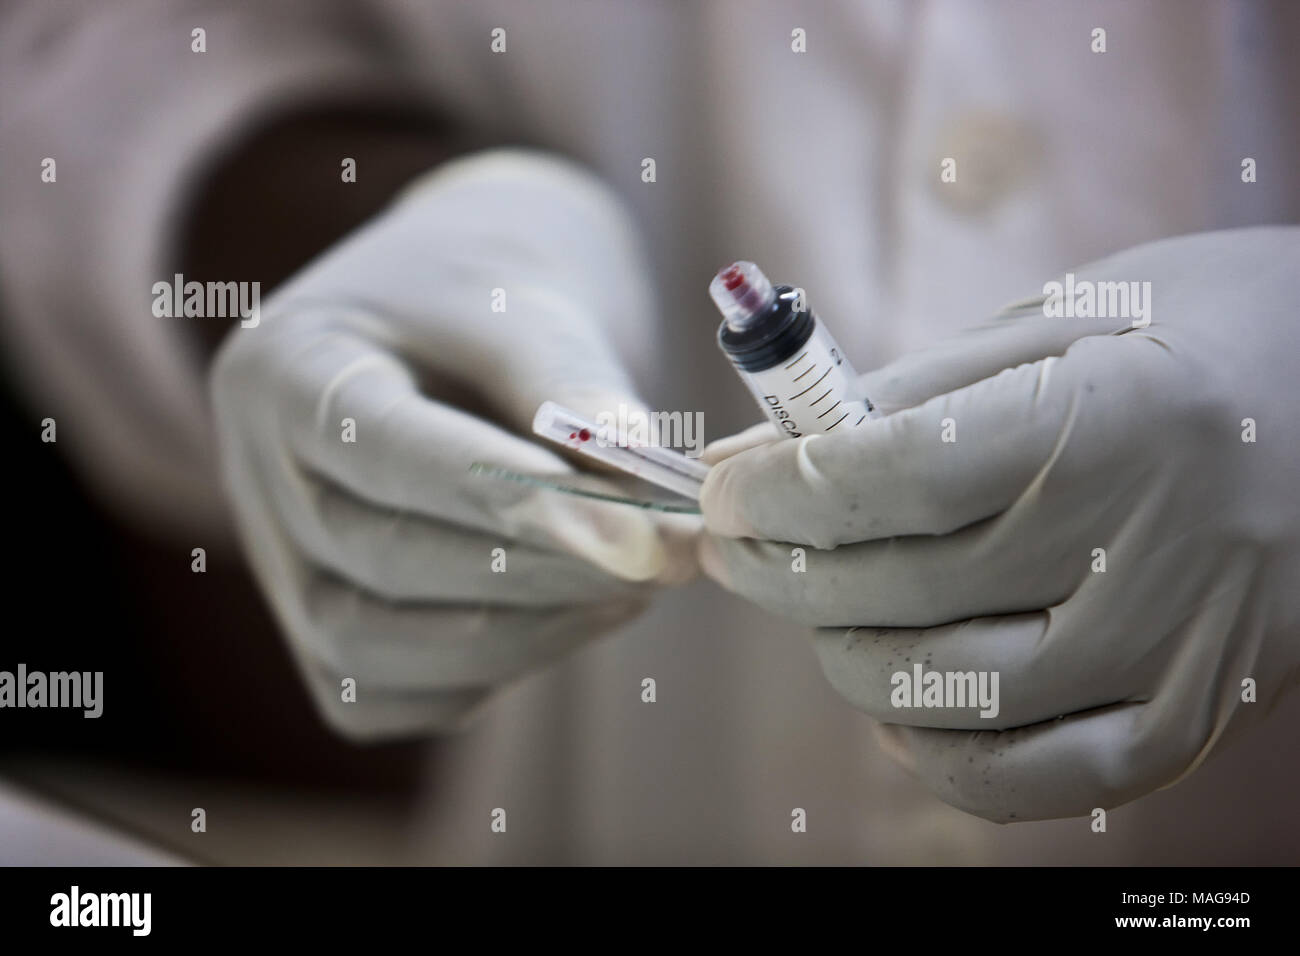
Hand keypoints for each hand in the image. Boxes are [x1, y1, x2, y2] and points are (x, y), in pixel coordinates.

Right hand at [212, 150, 692, 739]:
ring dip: (517, 637)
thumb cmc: (486, 293)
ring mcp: (276, 563)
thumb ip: (569, 386)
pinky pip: (380, 694)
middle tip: (662, 559)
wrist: (452, 321)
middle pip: (378, 557)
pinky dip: (480, 675)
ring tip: (633, 589)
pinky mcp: (317, 628)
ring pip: (367, 648)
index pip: (382, 448)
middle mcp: (257, 474)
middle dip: (535, 570)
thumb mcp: (524, 301)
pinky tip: (571, 619)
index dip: (506, 495)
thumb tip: (635, 476)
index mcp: (285, 367)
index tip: (629, 525)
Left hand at [698, 227, 1299, 820]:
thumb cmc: (1198, 334)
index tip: (723, 489)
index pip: (895, 478)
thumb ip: (900, 394)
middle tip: (738, 541)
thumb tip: (750, 451)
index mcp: (1115, 417)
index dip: (780, 490)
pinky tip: (902, 697)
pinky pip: (1032, 777)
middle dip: (782, 567)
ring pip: (949, 695)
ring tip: (820, 601)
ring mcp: (1182, 648)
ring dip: (844, 651)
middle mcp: (1154, 544)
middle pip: (903, 589)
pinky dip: (937, 750)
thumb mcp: (1057, 325)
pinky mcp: (1196, 714)